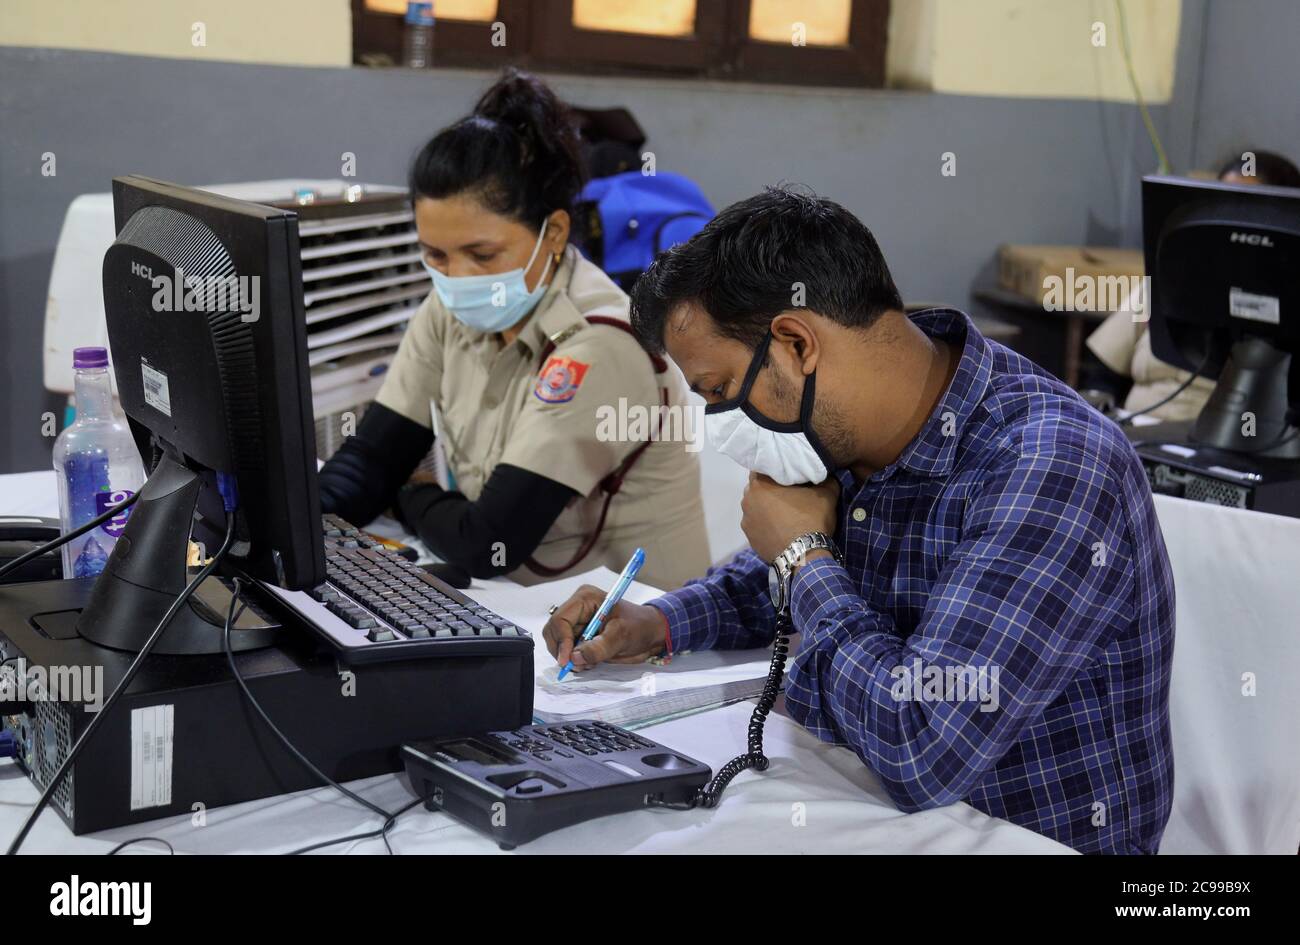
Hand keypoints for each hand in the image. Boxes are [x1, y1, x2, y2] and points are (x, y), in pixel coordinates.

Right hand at [541, 585, 667, 671]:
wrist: (650, 635)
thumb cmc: (639, 626)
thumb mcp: (621, 636)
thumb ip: (598, 648)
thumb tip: (575, 658)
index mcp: (585, 599)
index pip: (560, 619)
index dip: (561, 641)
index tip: (567, 660)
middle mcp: (577, 609)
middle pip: (553, 632)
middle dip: (563, 651)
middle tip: (578, 666)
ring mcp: (577, 624)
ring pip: (558, 644)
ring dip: (569, 658)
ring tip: (588, 663)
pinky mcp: (580, 637)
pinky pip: (567, 651)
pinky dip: (575, 660)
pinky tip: (590, 662)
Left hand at [741, 472, 839, 562]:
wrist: (804, 556)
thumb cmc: (811, 519)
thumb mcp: (826, 494)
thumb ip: (825, 479)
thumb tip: (825, 475)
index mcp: (760, 483)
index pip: (763, 467)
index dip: (777, 470)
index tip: (788, 475)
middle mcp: (747, 500)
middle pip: (758, 488)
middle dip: (771, 489)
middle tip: (789, 493)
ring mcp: (746, 521)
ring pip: (756, 507)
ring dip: (767, 508)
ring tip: (785, 514)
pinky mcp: (749, 539)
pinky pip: (757, 525)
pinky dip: (766, 525)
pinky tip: (781, 529)